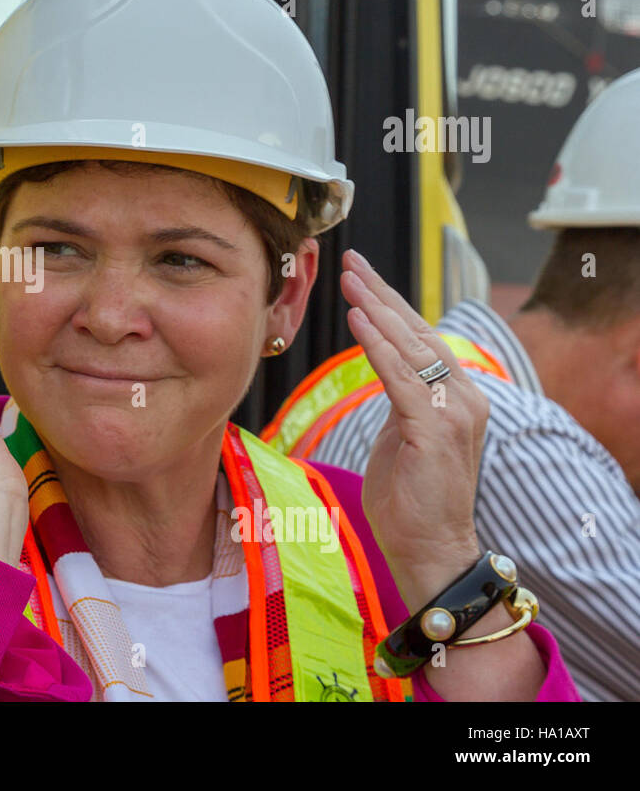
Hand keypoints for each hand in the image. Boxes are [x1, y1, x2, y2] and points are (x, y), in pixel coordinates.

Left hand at [340, 250, 485, 610]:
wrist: (429, 550)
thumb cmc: (410, 499)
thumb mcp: (401, 435)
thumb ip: (399, 398)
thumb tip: (382, 367)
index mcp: (456, 396)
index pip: (421, 339)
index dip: (391, 305)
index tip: (362, 276)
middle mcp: (464, 396)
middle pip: (418, 333)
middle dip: (382, 295)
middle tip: (352, 262)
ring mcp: (454, 411)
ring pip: (411, 348)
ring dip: (378, 310)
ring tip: (350, 281)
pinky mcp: (435, 428)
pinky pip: (402, 377)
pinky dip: (378, 346)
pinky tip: (358, 321)